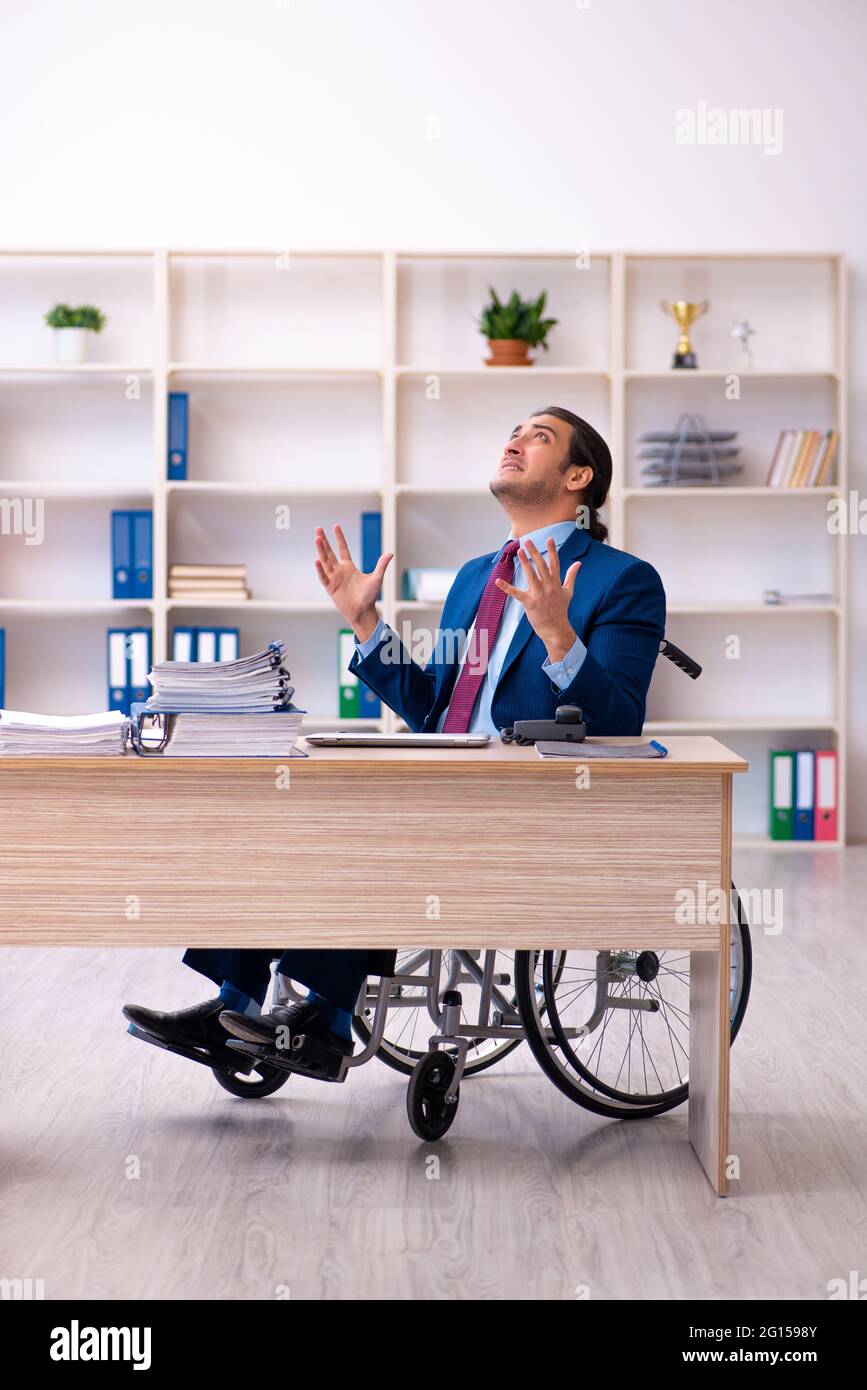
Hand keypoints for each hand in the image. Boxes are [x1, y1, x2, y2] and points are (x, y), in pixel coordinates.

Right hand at [314, 525, 392, 641]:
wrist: (363, 612)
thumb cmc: (369, 596)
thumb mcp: (376, 578)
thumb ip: (381, 565)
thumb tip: (390, 553)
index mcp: (349, 567)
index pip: (343, 549)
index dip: (339, 538)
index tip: (335, 526)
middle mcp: (340, 570)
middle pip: (330, 552)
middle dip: (324, 541)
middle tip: (318, 529)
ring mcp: (334, 578)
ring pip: (325, 561)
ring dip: (321, 550)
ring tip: (316, 538)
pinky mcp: (330, 588)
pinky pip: (324, 577)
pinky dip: (320, 569)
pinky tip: (317, 560)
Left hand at [495, 537, 580, 663]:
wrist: (556, 628)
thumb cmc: (561, 609)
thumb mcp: (569, 591)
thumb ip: (572, 576)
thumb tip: (578, 563)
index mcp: (557, 582)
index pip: (554, 563)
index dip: (551, 551)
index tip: (549, 539)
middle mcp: (548, 586)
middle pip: (541, 566)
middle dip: (535, 552)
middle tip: (528, 541)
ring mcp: (539, 594)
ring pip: (531, 575)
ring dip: (525, 563)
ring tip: (519, 551)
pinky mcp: (529, 603)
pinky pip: (516, 593)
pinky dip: (506, 587)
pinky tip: (498, 581)